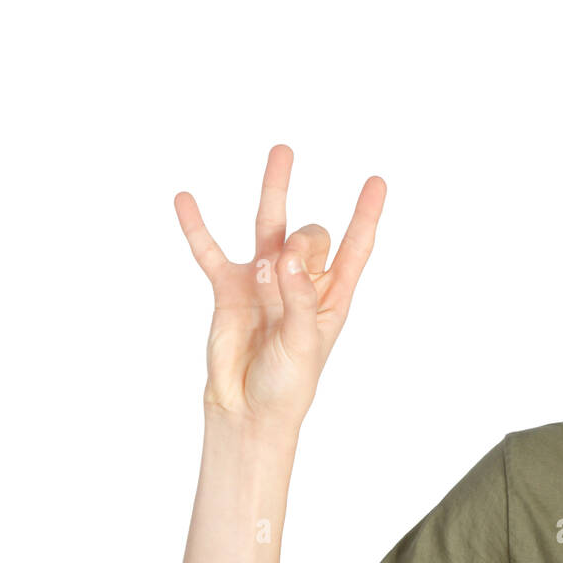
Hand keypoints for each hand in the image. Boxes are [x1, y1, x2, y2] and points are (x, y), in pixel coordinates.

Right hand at [175, 144, 385, 429]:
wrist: (247, 409)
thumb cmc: (287, 384)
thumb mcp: (304, 344)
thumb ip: (299, 298)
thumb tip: (286, 256)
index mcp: (331, 297)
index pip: (354, 248)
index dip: (365, 216)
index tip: (377, 182)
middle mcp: (299, 282)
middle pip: (310, 237)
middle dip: (305, 240)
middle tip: (290, 255)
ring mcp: (263, 281)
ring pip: (270, 226)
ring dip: (276, 191)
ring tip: (282, 153)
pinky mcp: (228, 288)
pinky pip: (211, 251)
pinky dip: (198, 228)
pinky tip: (185, 200)